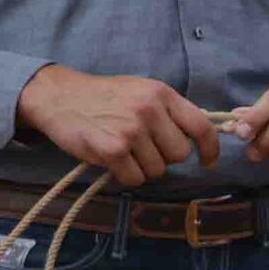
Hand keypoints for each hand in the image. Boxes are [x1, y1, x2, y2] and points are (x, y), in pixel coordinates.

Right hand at [20, 65, 220, 188]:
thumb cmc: (103, 97)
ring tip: (123, 149)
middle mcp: (150, 110)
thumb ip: (168, 110)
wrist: (57, 96)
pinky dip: (125, 175)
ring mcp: (131, 130)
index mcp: (162, 94)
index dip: (210, 149)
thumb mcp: (141, 91)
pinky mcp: (112, 149)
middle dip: (164, 157)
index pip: (201, 126)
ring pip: (157, 170)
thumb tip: (197, 136)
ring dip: (142, 167)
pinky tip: (111, 158)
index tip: (208, 162)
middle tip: (142, 147)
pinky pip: (135, 178)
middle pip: (180, 155)